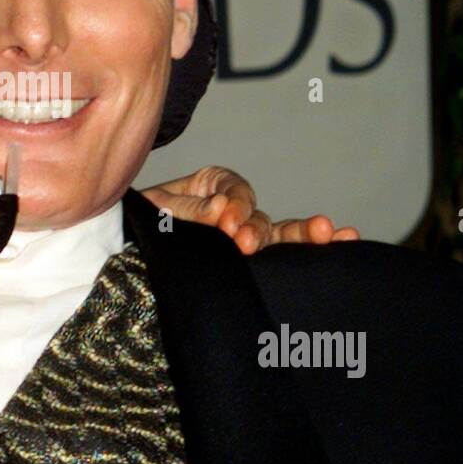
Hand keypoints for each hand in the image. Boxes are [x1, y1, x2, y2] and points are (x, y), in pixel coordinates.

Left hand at [139, 165, 359, 254]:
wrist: (116, 260)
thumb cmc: (137, 228)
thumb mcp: (156, 212)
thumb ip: (190, 210)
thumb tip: (223, 210)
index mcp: (212, 190)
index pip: (234, 191)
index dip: (235, 205)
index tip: (225, 221)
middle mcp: (235, 215)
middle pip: (261, 218)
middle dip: (259, 231)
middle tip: (247, 244)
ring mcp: (244, 245)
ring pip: (279, 239)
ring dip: (300, 238)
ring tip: (329, 232)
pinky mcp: (247, 273)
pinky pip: (282, 264)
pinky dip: (312, 254)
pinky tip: (346, 242)